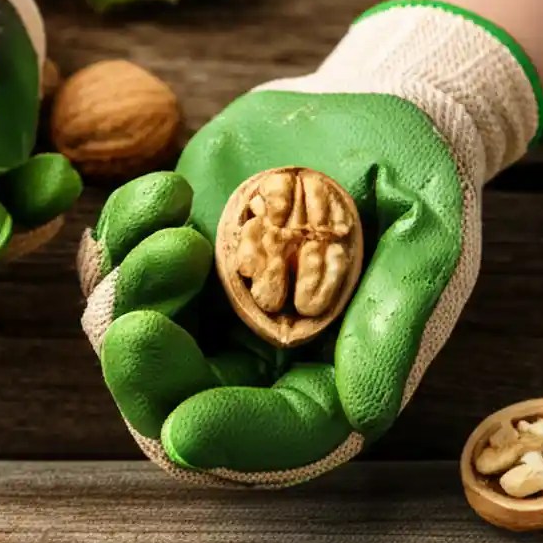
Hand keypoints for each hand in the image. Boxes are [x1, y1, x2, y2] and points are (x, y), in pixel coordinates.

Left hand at [78, 0, 542, 485]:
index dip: (231, 437)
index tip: (182, 428)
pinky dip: (124, 230)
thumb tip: (363, 413)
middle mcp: (256, 349)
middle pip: (182, 396)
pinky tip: (170, 189)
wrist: (371, 106)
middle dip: (147, 376)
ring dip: (132, 290)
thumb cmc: (413, 178)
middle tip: (136, 328)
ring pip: (134, 327)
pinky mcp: (170, 247)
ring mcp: (205, 300)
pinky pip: (119, 258)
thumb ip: (390, 321)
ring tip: (173, 231)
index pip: (277, 430)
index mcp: (327, 369)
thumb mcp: (423, 239)